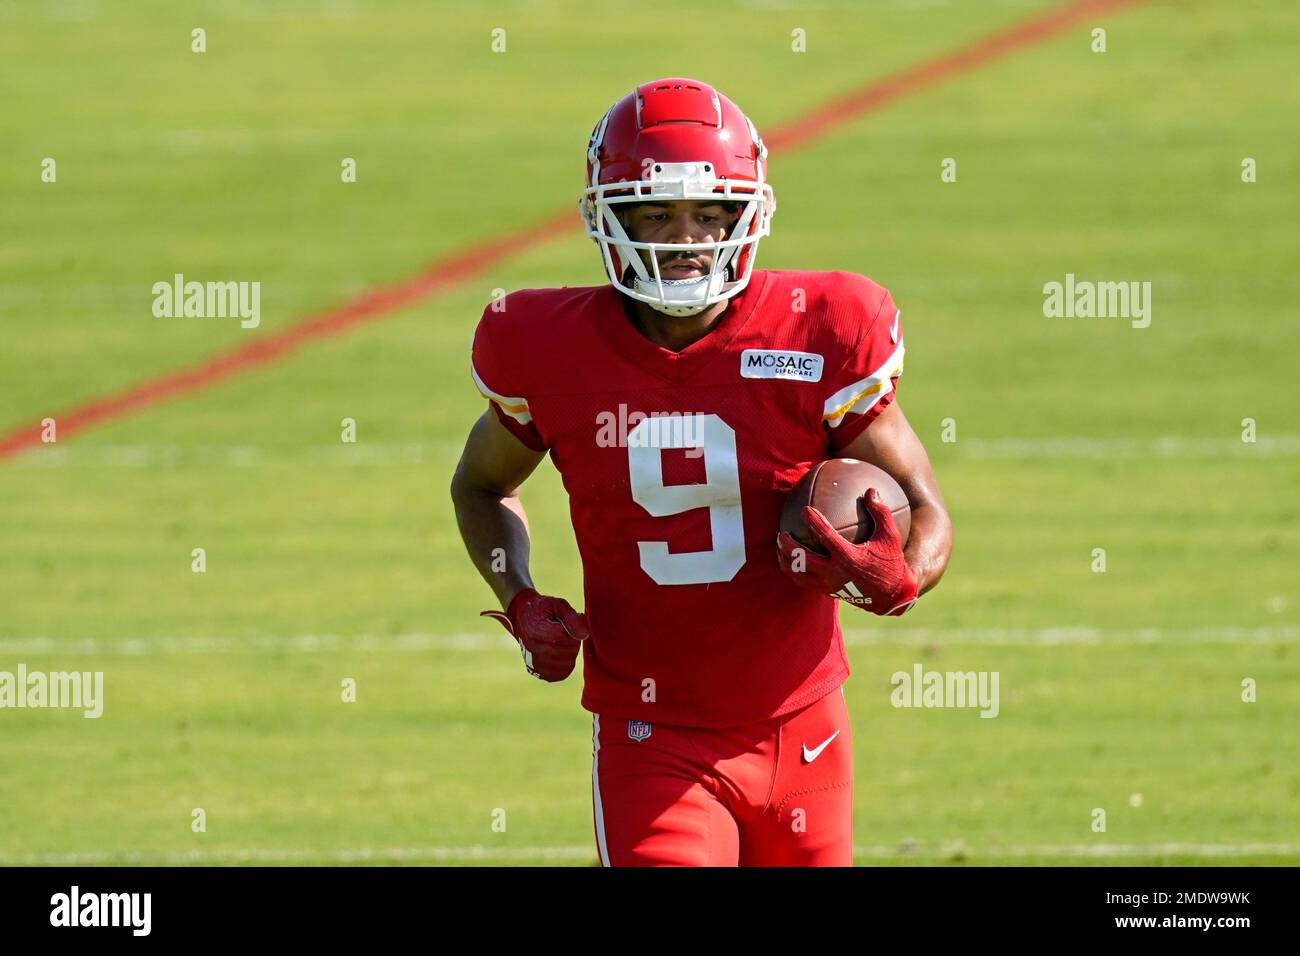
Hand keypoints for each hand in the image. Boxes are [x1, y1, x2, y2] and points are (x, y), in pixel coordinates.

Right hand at [480, 587, 589, 680]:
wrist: (522, 618)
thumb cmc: (543, 609)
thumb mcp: (557, 605)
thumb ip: (571, 618)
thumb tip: (584, 635)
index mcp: (537, 631)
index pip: (568, 638)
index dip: (575, 629)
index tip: (567, 623)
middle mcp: (534, 649)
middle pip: (569, 652)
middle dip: (573, 641)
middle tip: (565, 632)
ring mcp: (534, 663)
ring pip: (568, 664)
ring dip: (570, 653)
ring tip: (561, 642)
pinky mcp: (536, 672)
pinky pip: (561, 674)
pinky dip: (566, 665)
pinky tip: (561, 654)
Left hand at [776, 488, 919, 615]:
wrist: (891, 596)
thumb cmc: (891, 562)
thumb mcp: (890, 537)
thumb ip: (881, 512)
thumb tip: (871, 490)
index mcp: (849, 558)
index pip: (825, 537)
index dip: (813, 522)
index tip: (804, 510)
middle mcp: (835, 573)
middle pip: (802, 559)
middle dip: (788, 546)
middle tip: (781, 533)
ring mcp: (828, 585)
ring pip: (798, 574)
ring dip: (786, 561)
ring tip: (780, 548)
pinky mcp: (826, 592)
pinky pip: (804, 582)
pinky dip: (795, 571)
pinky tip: (792, 561)